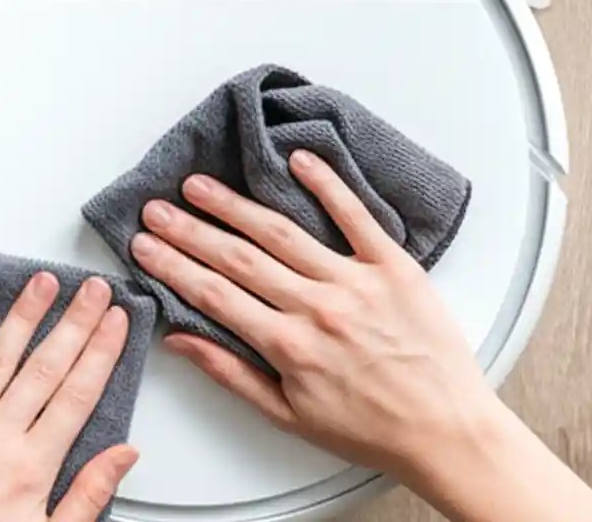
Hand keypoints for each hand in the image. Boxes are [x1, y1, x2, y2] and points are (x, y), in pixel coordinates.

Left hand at [0, 274, 138, 521]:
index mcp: (30, 468)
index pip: (77, 394)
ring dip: (24, 316)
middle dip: (74, 322)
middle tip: (93, 290)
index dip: (102, 352)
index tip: (117, 322)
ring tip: (43, 283)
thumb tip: (124, 454)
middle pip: (45, 368)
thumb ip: (88, 494)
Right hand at [127, 149, 492, 480]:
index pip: (214, 294)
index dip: (173, 266)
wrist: (446, 430)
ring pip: (283, 232)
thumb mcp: (289, 416)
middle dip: (190, 229)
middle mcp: (318, 307)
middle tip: (157, 209)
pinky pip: (355, 216)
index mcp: (289, 346)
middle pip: (239, 256)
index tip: (145, 246)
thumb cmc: (371, 429)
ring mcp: (357, 281)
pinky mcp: (395, 266)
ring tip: (201, 185)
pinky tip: (296, 161)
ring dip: (236, 205)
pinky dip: (326, 184)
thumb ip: (231, 374)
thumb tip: (182, 341)